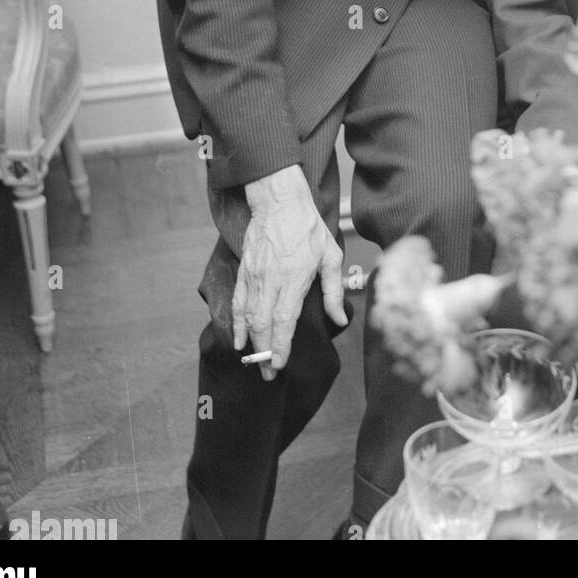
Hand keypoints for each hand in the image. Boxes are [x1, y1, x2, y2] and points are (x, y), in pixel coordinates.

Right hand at [233, 164, 346, 381]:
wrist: (279, 202)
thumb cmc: (308, 228)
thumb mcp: (330, 255)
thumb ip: (334, 290)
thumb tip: (341, 320)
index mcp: (294, 277)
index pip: (285, 319)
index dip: (280, 345)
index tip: (279, 365)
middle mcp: (271, 280)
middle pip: (263, 324)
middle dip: (264, 353)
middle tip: (268, 375)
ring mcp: (254, 276)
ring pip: (248, 316)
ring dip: (251, 343)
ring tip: (255, 363)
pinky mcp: (244, 271)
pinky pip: (237, 302)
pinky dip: (236, 324)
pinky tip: (239, 340)